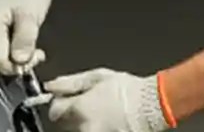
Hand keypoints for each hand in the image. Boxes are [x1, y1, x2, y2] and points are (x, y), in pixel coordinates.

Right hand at [0, 0, 55, 75]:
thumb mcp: (31, 14)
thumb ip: (25, 39)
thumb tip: (20, 62)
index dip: (16, 66)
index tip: (34, 59)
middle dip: (15, 65)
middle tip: (36, 55)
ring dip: (13, 60)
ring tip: (33, 50)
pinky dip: (9, 53)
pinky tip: (23, 47)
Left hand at [44, 68, 174, 131]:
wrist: (152, 105)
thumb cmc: (128, 89)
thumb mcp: (97, 77)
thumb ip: (71, 83)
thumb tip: (50, 86)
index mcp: (80, 110)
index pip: (54, 112)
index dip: (59, 104)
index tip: (68, 101)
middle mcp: (84, 128)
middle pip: (64, 125)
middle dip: (71, 115)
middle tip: (89, 106)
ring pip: (77, 130)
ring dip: (83, 123)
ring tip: (101, 114)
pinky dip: (94, 127)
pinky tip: (107, 122)